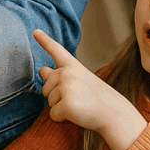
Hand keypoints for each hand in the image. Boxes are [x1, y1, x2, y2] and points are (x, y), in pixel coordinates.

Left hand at [34, 30, 145, 149]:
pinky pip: (53, 114)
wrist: (115, 114)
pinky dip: (62, 118)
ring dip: (60, 107)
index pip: (56, 50)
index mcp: (73, 66)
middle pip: (45, 87)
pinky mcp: (66, 104)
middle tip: (77, 98)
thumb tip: (42, 71)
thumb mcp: (81, 79)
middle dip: (56, 96)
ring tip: (79, 105)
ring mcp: (66, 87)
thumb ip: (60, 74)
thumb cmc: (96, 98)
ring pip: (49, 101)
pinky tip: (77, 114)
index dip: (45, 40)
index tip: (35, 31)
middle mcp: (67, 73)